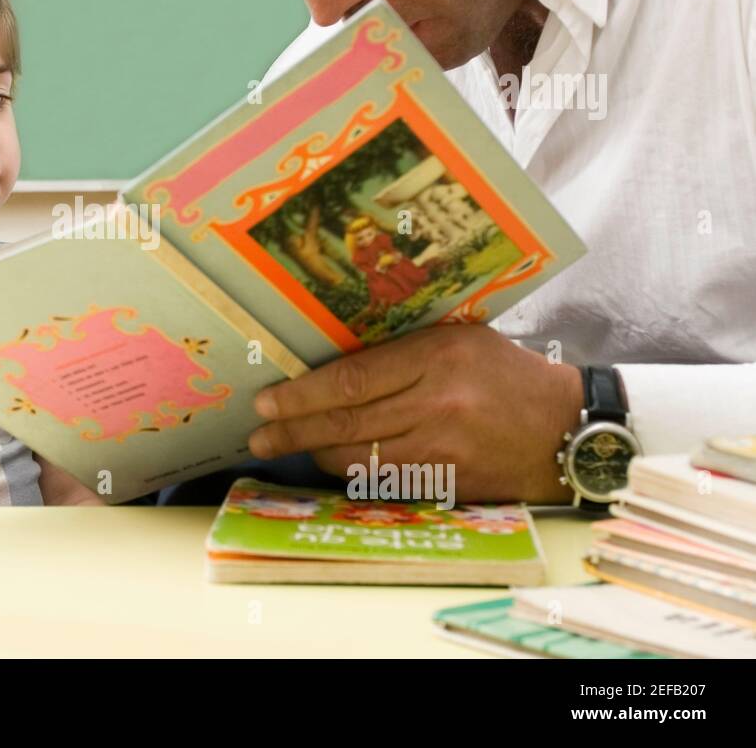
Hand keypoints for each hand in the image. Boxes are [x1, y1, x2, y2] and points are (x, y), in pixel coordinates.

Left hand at [248, 325, 582, 503]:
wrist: (566, 430)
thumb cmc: (507, 374)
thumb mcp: (458, 339)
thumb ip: (402, 349)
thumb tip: (332, 360)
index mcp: (437, 356)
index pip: (351, 379)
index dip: (301, 394)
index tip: (266, 401)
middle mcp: (437, 404)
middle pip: (345, 423)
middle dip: (292, 431)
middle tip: (258, 437)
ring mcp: (444, 450)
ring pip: (358, 459)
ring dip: (318, 454)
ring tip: (289, 446)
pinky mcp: (450, 485)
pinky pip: (384, 482)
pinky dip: (354, 474)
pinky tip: (335, 464)